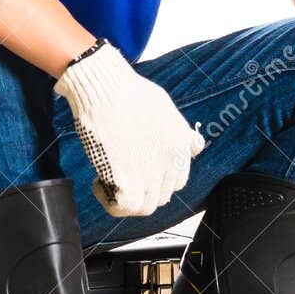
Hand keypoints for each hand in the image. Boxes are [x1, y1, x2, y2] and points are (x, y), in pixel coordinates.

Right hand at [54, 41, 205, 217]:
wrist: (104, 86)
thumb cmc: (128, 90)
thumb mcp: (167, 107)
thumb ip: (182, 131)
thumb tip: (196, 146)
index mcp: (181, 145)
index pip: (178, 181)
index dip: (157, 180)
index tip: (138, 170)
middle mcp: (170, 162)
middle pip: (161, 196)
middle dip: (141, 189)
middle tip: (121, 175)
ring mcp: (150, 172)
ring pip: (145, 207)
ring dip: (126, 200)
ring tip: (109, 182)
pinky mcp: (127, 179)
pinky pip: (124, 208)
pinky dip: (110, 202)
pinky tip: (98, 183)